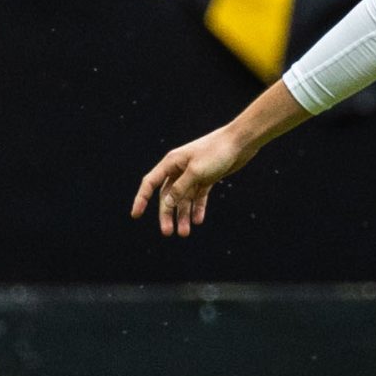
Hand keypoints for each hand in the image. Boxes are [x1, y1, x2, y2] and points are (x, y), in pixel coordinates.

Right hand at [132, 125, 255, 236]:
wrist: (240, 142)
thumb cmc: (216, 152)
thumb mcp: (196, 172)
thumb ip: (180, 188)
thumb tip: (167, 203)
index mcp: (171, 163)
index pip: (150, 183)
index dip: (141, 199)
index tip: (135, 215)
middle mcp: (179, 169)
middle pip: (168, 196)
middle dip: (167, 214)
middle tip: (168, 233)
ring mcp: (193, 175)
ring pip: (183, 199)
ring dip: (182, 215)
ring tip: (184, 233)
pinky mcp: (206, 179)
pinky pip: (198, 197)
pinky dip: (197, 208)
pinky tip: (197, 220)